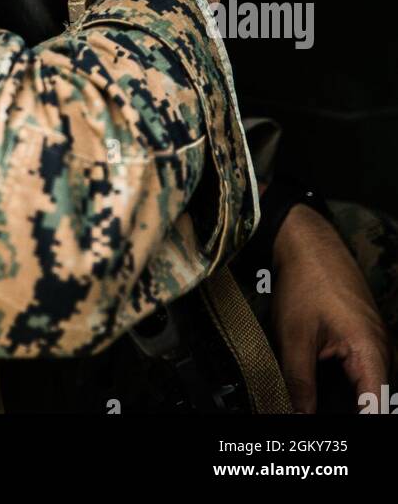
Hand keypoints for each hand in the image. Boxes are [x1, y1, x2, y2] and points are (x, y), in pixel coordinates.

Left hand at [271, 204, 390, 413]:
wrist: (308, 241)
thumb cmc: (305, 279)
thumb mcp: (295, 336)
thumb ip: (299, 382)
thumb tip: (296, 416)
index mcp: (371, 351)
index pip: (377, 409)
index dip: (358, 425)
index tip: (334, 438)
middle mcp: (382, 351)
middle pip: (375, 402)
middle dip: (350, 415)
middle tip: (314, 417)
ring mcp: (377, 345)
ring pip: (370, 390)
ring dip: (348, 405)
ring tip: (316, 408)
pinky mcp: (365, 340)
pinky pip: (365, 375)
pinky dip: (348, 390)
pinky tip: (324, 397)